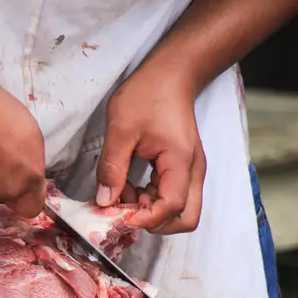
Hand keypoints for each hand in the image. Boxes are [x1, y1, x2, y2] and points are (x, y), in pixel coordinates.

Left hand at [96, 68, 205, 233]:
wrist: (169, 75)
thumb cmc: (147, 95)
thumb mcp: (120, 129)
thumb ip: (112, 167)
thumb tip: (104, 201)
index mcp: (181, 162)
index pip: (172, 207)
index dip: (146, 218)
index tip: (120, 216)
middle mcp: (192, 171)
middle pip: (186, 218)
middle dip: (155, 222)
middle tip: (124, 210)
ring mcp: (189, 171)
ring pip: (178, 210)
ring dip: (149, 210)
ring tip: (121, 191)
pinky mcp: (181, 168)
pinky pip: (170, 195)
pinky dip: (150, 198)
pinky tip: (128, 184)